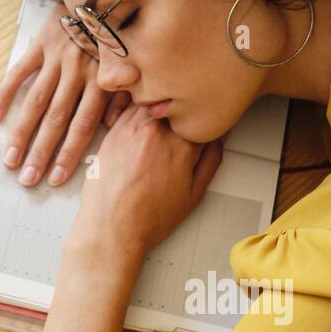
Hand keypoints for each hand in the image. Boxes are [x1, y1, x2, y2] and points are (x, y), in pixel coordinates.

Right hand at [0, 5, 130, 186]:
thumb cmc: (116, 35)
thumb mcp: (130, 64)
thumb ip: (124, 94)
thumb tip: (115, 126)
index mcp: (101, 80)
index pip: (83, 125)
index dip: (70, 153)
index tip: (57, 178)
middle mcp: (78, 72)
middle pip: (56, 119)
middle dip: (40, 152)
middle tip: (27, 179)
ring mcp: (56, 59)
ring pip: (36, 101)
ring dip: (21, 132)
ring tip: (9, 159)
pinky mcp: (39, 46)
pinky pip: (19, 73)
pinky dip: (4, 95)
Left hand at [73, 101, 224, 267]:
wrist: (111, 227)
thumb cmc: (149, 217)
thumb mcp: (194, 194)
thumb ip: (211, 161)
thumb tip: (219, 139)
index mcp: (181, 145)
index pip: (201, 118)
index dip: (204, 123)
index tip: (204, 128)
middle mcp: (156, 131)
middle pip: (176, 108)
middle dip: (181, 116)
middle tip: (181, 132)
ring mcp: (131, 128)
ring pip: (153, 104)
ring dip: (160, 112)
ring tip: (159, 134)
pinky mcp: (112, 131)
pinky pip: (129, 109)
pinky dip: (138, 114)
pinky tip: (140, 133)